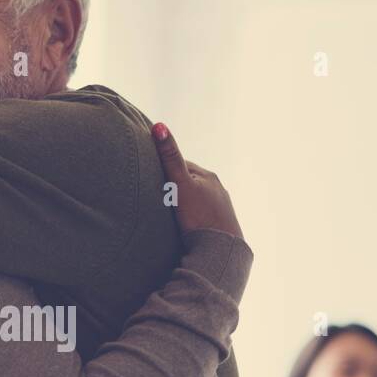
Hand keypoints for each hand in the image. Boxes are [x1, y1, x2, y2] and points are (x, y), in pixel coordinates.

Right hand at [151, 122, 241, 237]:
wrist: (220, 250)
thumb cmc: (198, 216)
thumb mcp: (180, 185)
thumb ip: (170, 158)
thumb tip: (159, 125)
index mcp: (208, 176)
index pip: (183, 166)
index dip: (166, 170)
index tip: (152, 177)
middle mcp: (219, 189)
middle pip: (192, 183)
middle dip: (177, 187)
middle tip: (159, 197)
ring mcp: (222, 207)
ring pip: (199, 199)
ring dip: (187, 204)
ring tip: (172, 214)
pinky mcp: (223, 226)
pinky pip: (204, 216)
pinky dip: (195, 217)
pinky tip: (188, 226)